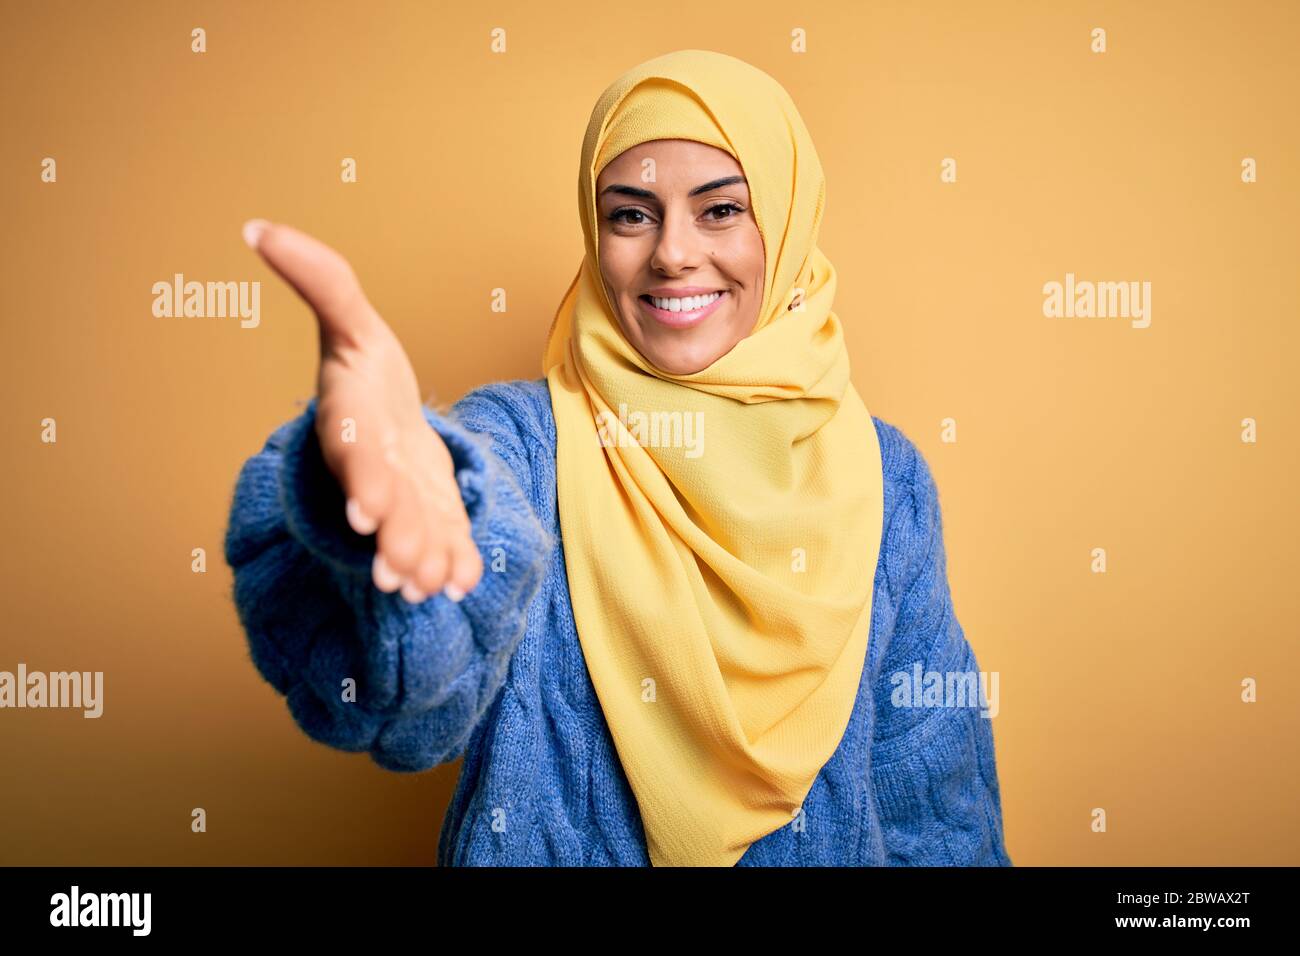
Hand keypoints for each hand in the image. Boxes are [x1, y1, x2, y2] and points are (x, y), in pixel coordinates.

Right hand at [242, 219, 482, 602]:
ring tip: (430, 586)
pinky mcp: (434, 515)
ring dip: (420, 560)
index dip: (359, 479)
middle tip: (399, 570)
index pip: (352, 452)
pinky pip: (444, 543)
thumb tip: (258, 228)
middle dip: (392, 536)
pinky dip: (453, 563)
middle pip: (383, 506)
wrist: (389, 416)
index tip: (363, 513)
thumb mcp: (350, 320)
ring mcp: (405, 498)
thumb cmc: (367, 369)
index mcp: (351, 423)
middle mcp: (375, 469)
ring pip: (412, 533)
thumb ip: (319, 279)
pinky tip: (462, 580)